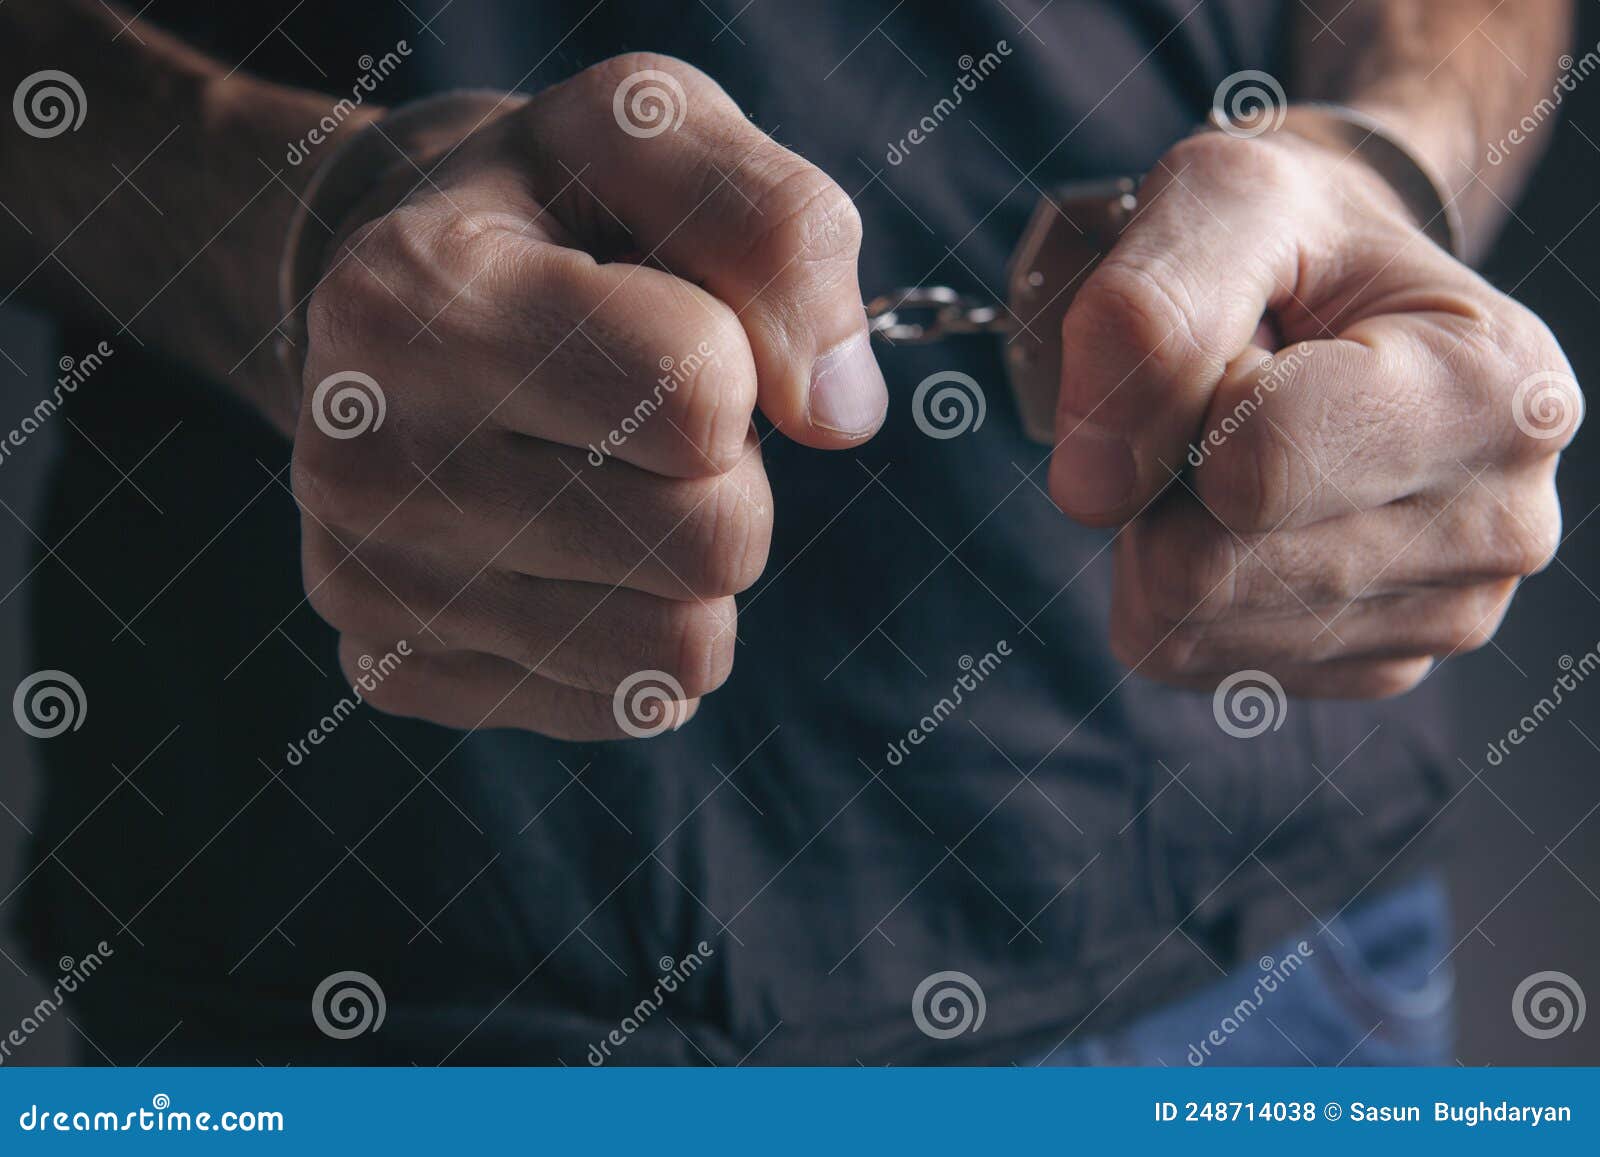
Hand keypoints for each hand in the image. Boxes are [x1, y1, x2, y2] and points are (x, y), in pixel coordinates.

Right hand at [292, 54, 885, 737]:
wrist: (395, 304)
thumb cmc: (551, 210)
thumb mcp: (660, 134)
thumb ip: (778, 229)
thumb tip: (840, 414)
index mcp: (413, 299)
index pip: (702, 400)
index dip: (737, 359)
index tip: (669, 320)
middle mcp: (363, 459)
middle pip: (712, 542)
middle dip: (731, 475)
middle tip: (646, 416)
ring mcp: (369, 585)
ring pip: (680, 649)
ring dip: (691, 562)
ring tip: (605, 475)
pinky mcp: (397, 672)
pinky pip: (628, 702)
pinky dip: (639, 626)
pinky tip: (568, 545)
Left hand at [1049, 123, 1582, 697]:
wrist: (1352, 290)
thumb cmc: (1297, 235)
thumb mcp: (1223, 200)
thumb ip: (1146, 317)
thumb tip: (1089, 493)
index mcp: (1499, 393)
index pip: (1253, 470)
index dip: (1182, 404)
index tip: (1236, 345)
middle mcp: (1502, 525)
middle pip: (1206, 570)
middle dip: (1160, 478)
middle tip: (1218, 401)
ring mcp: (1447, 614)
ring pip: (1187, 624)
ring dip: (1161, 529)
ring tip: (1235, 450)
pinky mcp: (1375, 665)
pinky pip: (1192, 653)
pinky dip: (1175, 580)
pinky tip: (1243, 511)